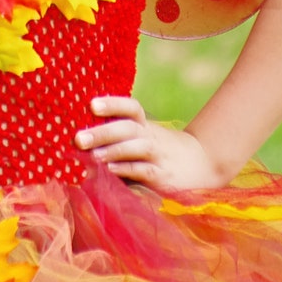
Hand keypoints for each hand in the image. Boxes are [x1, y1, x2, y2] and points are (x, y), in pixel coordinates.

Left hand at [75, 95, 233, 194]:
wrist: (203, 165)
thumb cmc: (161, 153)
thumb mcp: (145, 139)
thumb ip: (121, 139)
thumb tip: (82, 145)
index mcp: (146, 126)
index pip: (131, 108)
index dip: (113, 104)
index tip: (91, 105)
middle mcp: (152, 136)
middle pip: (128, 127)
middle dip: (103, 132)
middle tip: (79, 138)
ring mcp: (159, 156)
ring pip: (137, 146)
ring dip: (114, 150)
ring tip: (93, 155)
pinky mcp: (163, 177)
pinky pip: (145, 170)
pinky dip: (128, 169)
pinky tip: (111, 171)